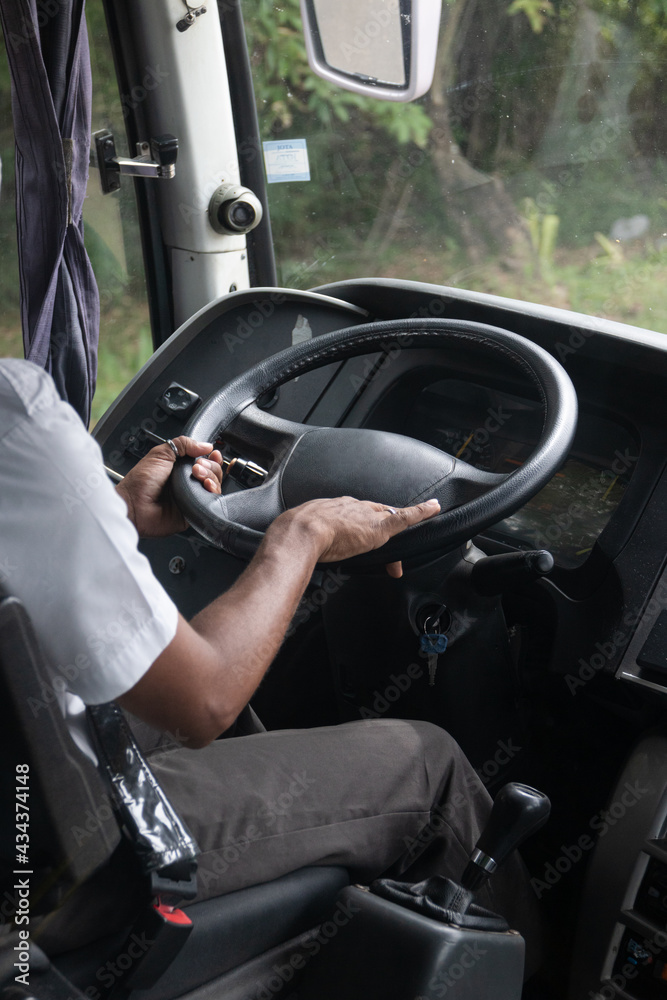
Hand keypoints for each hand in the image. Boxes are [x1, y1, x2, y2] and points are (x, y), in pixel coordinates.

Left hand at [116, 436, 223, 536]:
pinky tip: (206, 486)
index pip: (204, 461)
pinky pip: (210, 502)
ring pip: (214, 486)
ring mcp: (192, 497)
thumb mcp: (160, 454)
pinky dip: (212, 492)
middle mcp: (188, 482)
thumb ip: (182, 444)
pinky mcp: (194, 511)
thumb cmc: (140, 482)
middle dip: (210, 466)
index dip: (211, 457)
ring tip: (198, 474)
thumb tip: (205, 445)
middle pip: (213, 472)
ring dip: (212, 477)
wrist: (134, 504)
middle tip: (197, 466)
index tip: (212, 453)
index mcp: (180, 469)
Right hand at [273, 496, 440, 576]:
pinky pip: (405, 518)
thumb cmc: (292, 537)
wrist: (299, 533)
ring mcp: (365, 516)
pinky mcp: (378, 527)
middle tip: (385, 547)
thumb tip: (290, 554)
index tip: (356, 535)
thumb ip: (300, 542)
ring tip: (409, 535)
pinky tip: (434, 509)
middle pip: (373, 516)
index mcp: (331, 509)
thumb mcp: (296, 536)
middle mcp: (350, 507)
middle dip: (382, 530)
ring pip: (388, 520)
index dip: (358, 527)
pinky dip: (421, 513)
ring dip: (399, 528)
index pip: (351, 516)